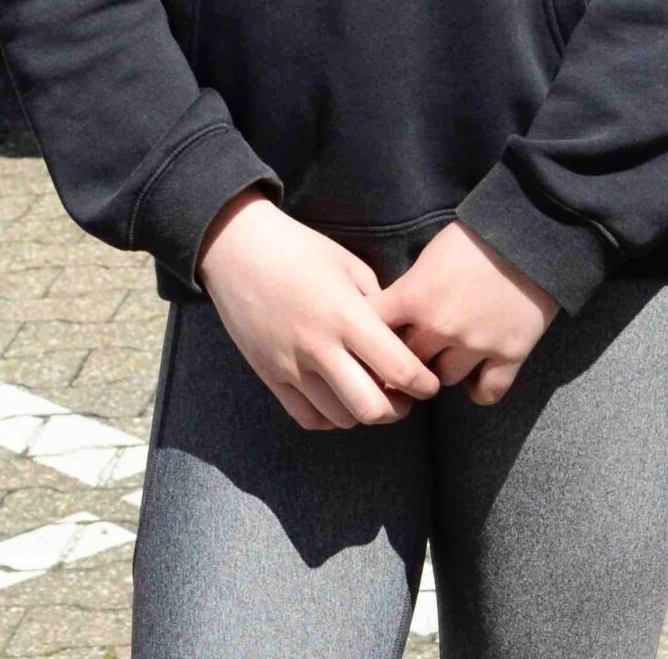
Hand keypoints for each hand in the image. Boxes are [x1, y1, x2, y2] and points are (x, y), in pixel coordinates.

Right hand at [197, 192, 438, 431]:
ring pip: (341, 418)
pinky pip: (308, 418)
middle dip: (398, 410)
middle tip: (404, 398)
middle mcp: (320, 348)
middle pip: (371, 408)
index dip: (423, 384)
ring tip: (370, 394)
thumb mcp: (349, 265)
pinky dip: (330, 418)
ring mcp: (291, 367)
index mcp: (347, 315)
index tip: (430, 383)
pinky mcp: (270, 376)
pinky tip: (338, 400)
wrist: (238, 249)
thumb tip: (397, 336)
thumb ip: (377, 303)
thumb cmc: (299, 249)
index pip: (398, 368)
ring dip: (363, 413)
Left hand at [374, 223, 558, 406]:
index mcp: (414, 296)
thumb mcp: (431, 255)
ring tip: (447, 355)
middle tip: (410, 350)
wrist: (531, 230)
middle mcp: (440, 327)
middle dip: (406, 355)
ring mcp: (476, 344)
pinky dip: (480, 389)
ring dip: (442, 368)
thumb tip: (393, 315)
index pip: (372, 330)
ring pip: (443, 378)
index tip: (370, 339)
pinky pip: (487, 392)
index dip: (368, 336)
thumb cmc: (476, 235)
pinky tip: (477, 378)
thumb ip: (411, 288)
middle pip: (406, 361)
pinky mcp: (510, 354)